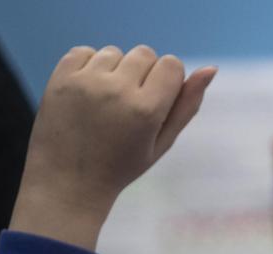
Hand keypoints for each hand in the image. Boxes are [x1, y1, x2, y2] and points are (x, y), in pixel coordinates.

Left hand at [10, 45, 216, 249]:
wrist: (68, 183)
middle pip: (145, 53)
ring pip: (115, 52)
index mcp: (146, 110)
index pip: (171, 64)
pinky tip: (87, 93)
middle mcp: (117, 91)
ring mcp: (86, 82)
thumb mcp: (162, 142)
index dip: (167, 81)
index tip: (155, 102)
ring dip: (115, 70)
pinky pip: (85, 52)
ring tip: (106, 102)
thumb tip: (211, 68)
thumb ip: (187, 106)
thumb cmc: (122, 166)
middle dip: (143, 73)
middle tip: (129, 106)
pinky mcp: (61, 78)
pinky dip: (89, 67)